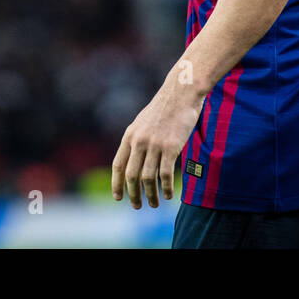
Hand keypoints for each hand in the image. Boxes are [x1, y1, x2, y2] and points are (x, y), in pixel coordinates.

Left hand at [111, 76, 204, 207]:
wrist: (181, 92)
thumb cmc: (164, 107)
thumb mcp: (143, 122)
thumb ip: (137, 139)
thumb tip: (133, 159)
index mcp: (130, 135)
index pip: (118, 165)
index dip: (116, 183)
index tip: (118, 198)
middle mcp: (139, 141)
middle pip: (131, 176)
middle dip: (133, 194)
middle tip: (137, 206)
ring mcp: (155, 144)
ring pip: (148, 178)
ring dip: (150, 195)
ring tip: (154, 204)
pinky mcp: (171, 147)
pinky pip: (165, 174)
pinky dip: (166, 188)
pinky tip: (168, 195)